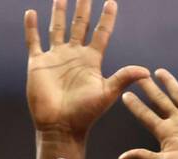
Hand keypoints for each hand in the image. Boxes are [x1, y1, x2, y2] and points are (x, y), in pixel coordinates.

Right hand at [25, 0, 146, 138]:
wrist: (60, 127)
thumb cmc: (85, 114)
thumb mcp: (107, 93)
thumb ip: (124, 78)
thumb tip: (147, 72)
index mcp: (91, 61)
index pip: (101, 33)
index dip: (106, 18)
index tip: (111, 1)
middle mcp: (74, 56)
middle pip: (80, 25)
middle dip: (83, 8)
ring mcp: (55, 58)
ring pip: (57, 29)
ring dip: (59, 12)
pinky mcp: (38, 64)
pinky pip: (34, 41)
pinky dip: (31, 28)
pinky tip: (31, 13)